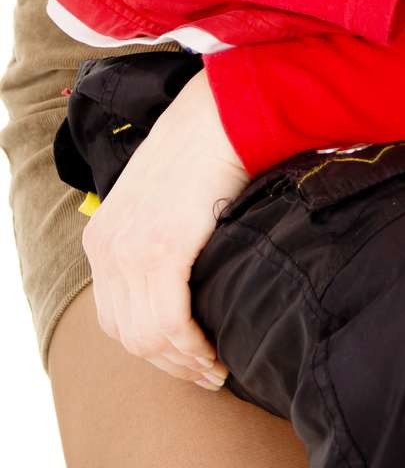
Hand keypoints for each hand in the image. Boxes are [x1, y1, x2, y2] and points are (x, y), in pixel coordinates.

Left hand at [81, 69, 248, 388]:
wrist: (222, 114)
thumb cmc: (205, 151)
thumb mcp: (161, 199)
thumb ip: (154, 237)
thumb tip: (179, 282)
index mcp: (101, 237)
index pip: (114, 317)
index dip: (151, 349)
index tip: (187, 358)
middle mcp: (106, 247)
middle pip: (127, 335)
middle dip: (169, 364)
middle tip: (207, 372)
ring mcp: (130, 249)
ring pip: (147, 337)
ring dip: (184, 362)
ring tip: (216, 366)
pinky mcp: (160, 249)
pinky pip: (169, 323)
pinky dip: (192, 348)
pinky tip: (214, 351)